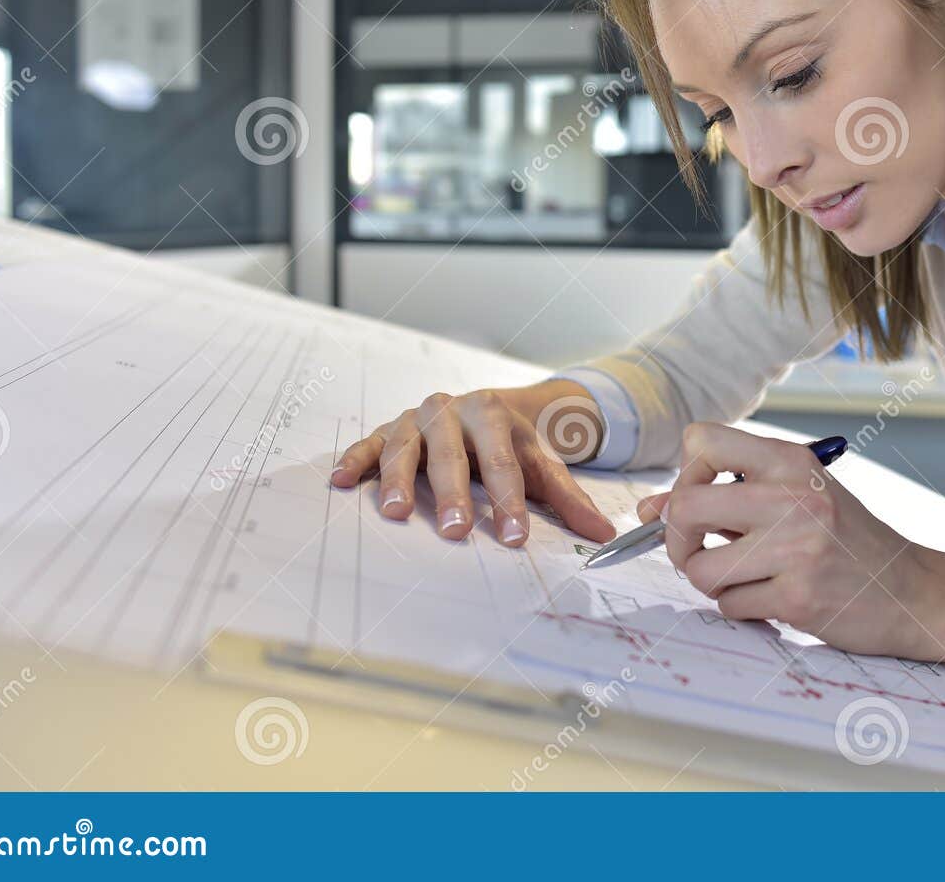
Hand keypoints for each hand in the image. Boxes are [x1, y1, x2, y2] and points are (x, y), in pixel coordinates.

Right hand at [330, 381, 616, 546]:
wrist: (486, 407)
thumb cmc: (511, 445)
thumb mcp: (542, 464)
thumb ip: (569, 500)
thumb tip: (605, 535)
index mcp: (494, 417)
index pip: (504, 465)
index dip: (510, 502)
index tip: (515, 537)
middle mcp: (452, 412)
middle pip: (453, 458)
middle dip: (455, 494)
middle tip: (458, 529)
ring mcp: (417, 419)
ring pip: (406, 449)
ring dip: (397, 480)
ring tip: (393, 512)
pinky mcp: (388, 429)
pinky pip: (368, 444)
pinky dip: (353, 461)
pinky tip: (338, 482)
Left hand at [635, 423, 928, 656]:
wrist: (911, 589)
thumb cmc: (845, 538)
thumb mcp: (795, 496)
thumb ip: (725, 495)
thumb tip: (646, 510)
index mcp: (791, 460)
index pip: (701, 440)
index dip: (685, 474)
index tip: (702, 499)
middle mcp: (794, 497)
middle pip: (684, 507)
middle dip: (676, 537)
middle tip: (698, 549)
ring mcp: (797, 548)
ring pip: (699, 568)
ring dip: (710, 581)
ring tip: (744, 577)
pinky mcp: (798, 598)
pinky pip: (729, 606)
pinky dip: (742, 608)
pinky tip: (773, 598)